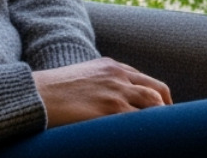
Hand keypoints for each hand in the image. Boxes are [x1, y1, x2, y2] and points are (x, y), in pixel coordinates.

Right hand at [31, 57, 171, 126]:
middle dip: (167, 109)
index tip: (162, 113)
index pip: (146, 81)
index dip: (158, 98)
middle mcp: (118, 76)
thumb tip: (106, 102)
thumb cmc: (52, 92)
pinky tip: (149, 140)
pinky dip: (148, 130)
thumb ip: (100, 84)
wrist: (35, 95)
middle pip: (157, 91)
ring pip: (154, 105)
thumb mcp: (81, 78)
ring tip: (165, 135)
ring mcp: (116, 92)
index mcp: (112, 67)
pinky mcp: (110, 109)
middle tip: (171, 127)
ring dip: (163, 119)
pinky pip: (139, 122)